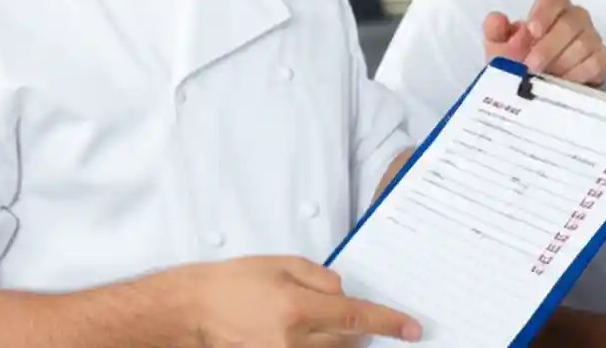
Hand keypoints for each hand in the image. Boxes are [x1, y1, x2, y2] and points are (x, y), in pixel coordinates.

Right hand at [178, 256, 420, 346]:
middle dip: (356, 329)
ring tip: (313, 322)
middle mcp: (293, 342)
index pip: (357, 318)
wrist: (194, 310)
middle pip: (348, 343)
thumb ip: (321, 278)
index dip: (389, 323)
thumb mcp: (282, 265)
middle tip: (340, 313)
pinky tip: (307, 335)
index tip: (411, 329)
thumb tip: (344, 295)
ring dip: (337, 341)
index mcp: (297, 310)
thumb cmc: (233, 283)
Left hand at [482, 0, 605, 84]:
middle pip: (571, 22)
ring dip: (561, 62)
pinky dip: (577, 74)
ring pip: (583, 43)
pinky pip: (596, 62)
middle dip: (549, 46)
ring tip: (543, 78)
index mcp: (552, 11)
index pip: (553, 1)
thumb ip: (494, 32)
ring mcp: (591, 39)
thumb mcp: (499, 50)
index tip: (531, 32)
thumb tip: (497, 19)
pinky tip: (562, 82)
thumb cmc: (518, 64)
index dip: (543, 14)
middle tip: (531, 66)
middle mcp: (576, 20)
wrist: (533, 92)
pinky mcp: (600, 61)